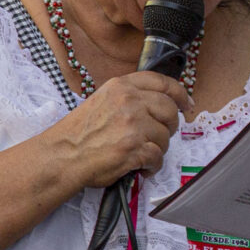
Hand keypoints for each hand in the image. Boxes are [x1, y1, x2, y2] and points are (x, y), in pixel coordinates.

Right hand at [52, 70, 186, 190]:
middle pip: (170, 109)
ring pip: (165, 136)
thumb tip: (156, 103)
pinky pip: (157, 158)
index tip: (186, 103)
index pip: (161, 82)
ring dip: (157, 149)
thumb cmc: (78, 133)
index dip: (179, 93)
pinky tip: (141, 168)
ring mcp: (132, 125)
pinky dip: (152, 167)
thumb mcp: (101, 100)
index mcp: (121, 87)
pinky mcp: (134, 148)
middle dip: (170, 126)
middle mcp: (129, 101)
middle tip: (160, 135)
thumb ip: (127, 97)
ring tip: (142, 154)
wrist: (62, 155)